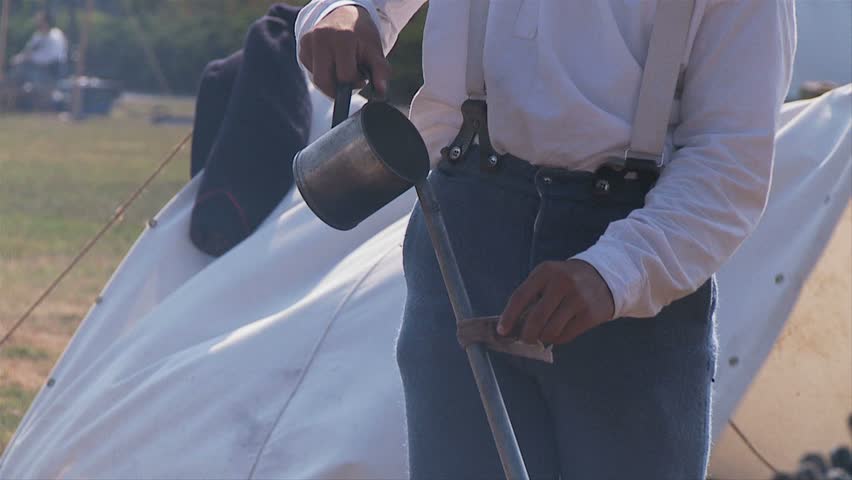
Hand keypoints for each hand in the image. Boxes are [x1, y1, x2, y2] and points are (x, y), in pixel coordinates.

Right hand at [298, 5, 390, 97]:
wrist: (346, 14)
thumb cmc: (362, 36)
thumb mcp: (375, 51)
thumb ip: (380, 71)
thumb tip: (381, 91)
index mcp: (343, 38)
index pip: (345, 76)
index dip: (355, 82)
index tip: (362, 76)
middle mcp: (322, 37)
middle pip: (324, 81)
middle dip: (338, 88)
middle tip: (350, 80)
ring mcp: (309, 40)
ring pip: (316, 79)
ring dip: (331, 81)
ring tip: (342, 67)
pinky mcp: (303, 45)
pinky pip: (310, 71)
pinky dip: (323, 72)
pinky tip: (332, 62)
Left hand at [498, 260, 614, 344]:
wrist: (604, 277)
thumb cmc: (566, 280)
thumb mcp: (548, 277)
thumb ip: (531, 296)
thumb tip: (512, 325)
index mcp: (546, 272)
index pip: (520, 296)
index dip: (508, 316)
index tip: (501, 331)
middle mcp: (562, 283)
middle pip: (536, 318)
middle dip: (526, 334)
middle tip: (524, 339)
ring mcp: (578, 298)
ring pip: (550, 330)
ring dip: (542, 338)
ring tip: (543, 334)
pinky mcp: (590, 314)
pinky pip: (565, 335)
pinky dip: (556, 339)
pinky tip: (557, 333)